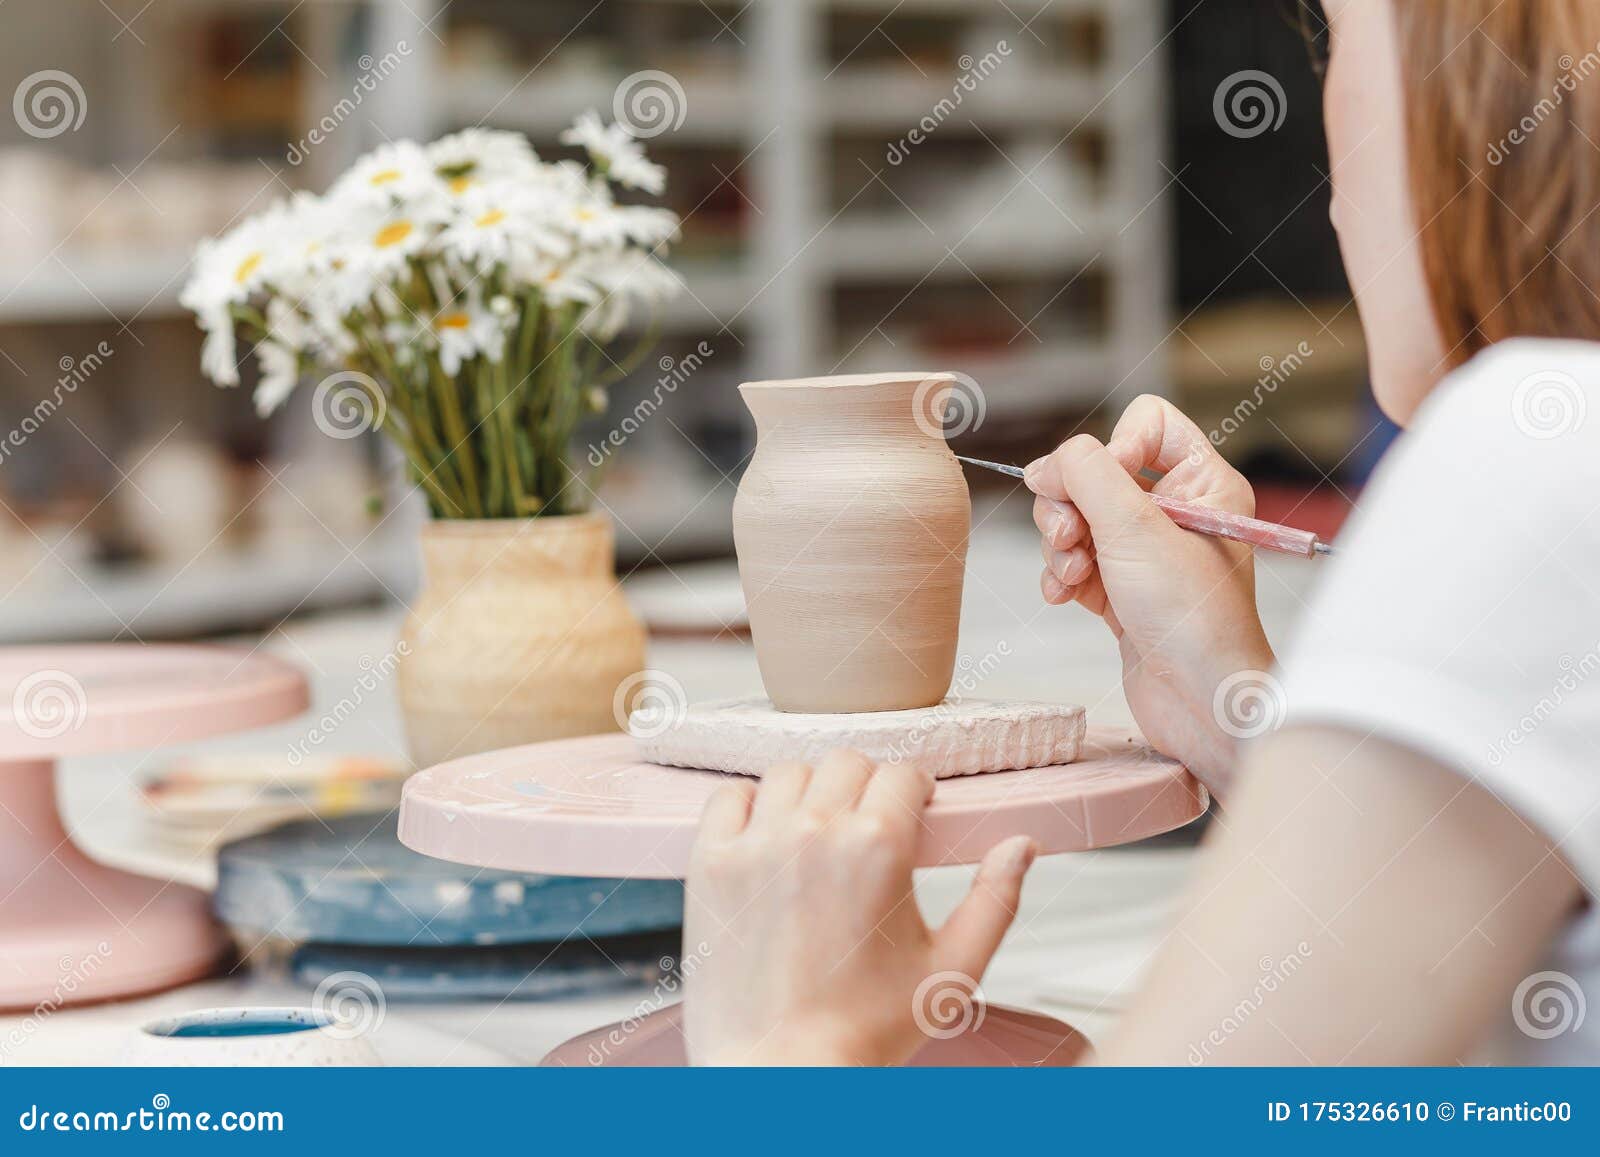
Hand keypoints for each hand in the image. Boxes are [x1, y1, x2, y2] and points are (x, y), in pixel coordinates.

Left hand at [683, 750, 1036, 1065]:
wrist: (780, 1074)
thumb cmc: (864, 1032)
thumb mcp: (953, 971)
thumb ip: (996, 900)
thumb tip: (1021, 845)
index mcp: (879, 845)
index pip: (902, 773)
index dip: (915, 792)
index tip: (912, 814)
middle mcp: (814, 830)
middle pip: (848, 762)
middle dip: (867, 787)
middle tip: (870, 827)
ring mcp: (756, 842)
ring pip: (790, 773)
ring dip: (811, 791)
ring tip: (819, 834)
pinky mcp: (710, 862)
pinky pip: (728, 797)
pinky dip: (749, 804)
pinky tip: (766, 835)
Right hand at [1026, 395, 1272, 796]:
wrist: (1201, 701)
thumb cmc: (1191, 619)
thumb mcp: (1134, 528)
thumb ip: (1086, 476)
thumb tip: (1048, 463)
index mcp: (1203, 484)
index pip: (1147, 423)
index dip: (1113, 447)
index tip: (1104, 489)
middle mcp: (1178, 513)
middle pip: (1097, 473)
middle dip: (1070, 504)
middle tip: (1069, 537)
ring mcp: (1149, 555)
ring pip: (1079, 519)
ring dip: (1060, 544)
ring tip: (1070, 575)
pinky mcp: (1124, 593)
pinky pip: (1076, 562)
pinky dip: (1062, 575)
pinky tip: (1064, 596)